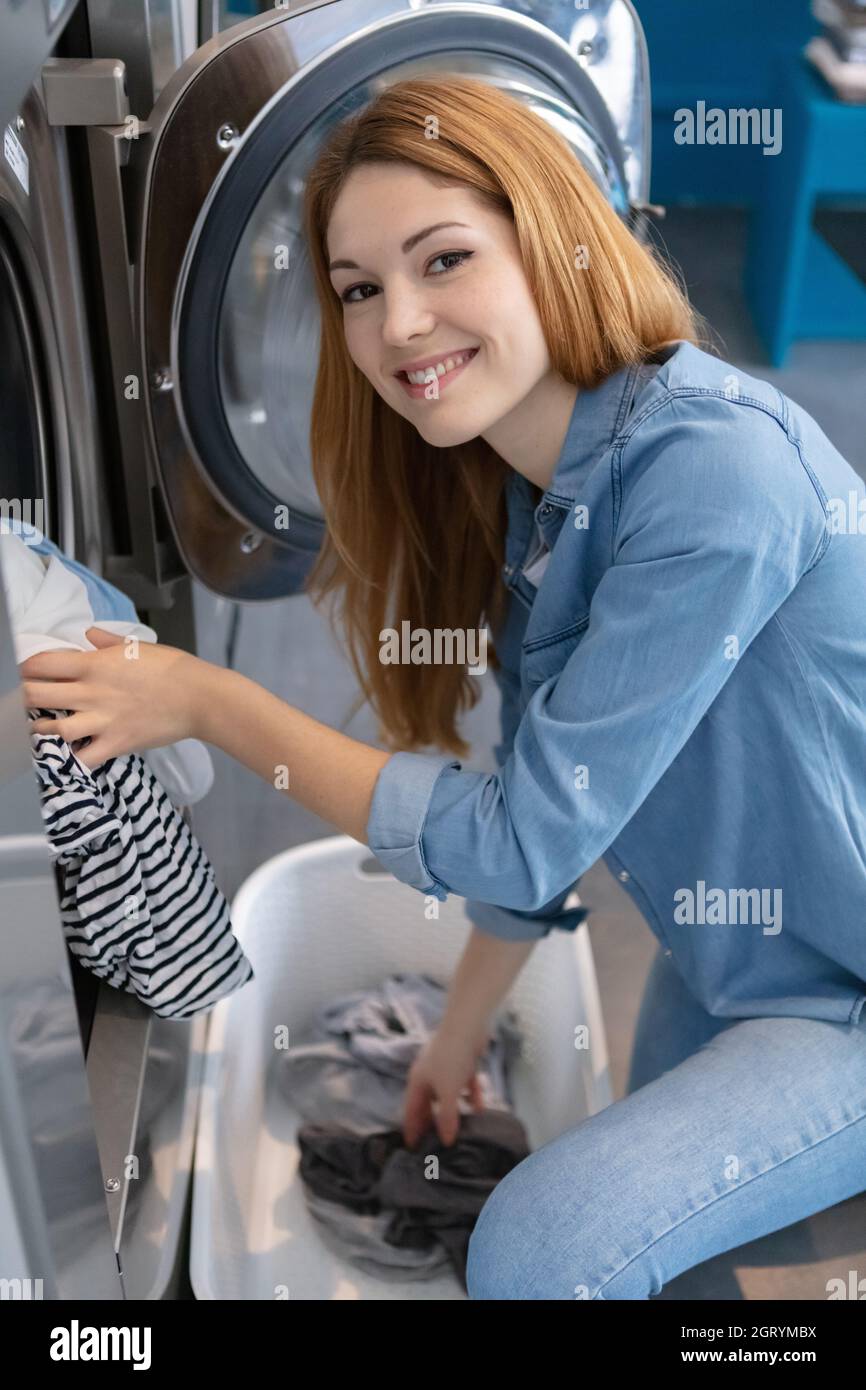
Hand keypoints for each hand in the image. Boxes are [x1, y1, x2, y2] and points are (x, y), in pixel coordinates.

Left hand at [19, 627, 209, 767]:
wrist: (199, 698)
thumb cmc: (172, 668)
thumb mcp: (138, 646)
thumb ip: (108, 641)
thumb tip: (89, 634)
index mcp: (94, 664)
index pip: (42, 664)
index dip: (26, 668)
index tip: (25, 672)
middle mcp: (90, 691)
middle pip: (36, 695)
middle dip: (24, 698)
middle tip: (27, 700)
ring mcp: (101, 720)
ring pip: (52, 729)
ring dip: (43, 729)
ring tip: (43, 728)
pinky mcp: (115, 744)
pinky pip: (83, 758)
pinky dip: (73, 759)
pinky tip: (72, 753)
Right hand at [402, 1027, 488, 1148]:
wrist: (468, 1025)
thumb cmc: (451, 1057)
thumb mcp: (448, 1092)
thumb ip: (447, 1118)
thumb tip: (446, 1141)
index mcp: (418, 1081)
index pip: (411, 1110)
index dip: (412, 1129)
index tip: (412, 1148)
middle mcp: (429, 1075)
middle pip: (428, 1104)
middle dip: (431, 1122)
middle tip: (435, 1143)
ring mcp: (446, 1067)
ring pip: (447, 1095)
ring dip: (452, 1110)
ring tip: (458, 1130)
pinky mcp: (462, 1062)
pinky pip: (465, 1084)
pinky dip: (471, 1096)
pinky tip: (480, 1109)